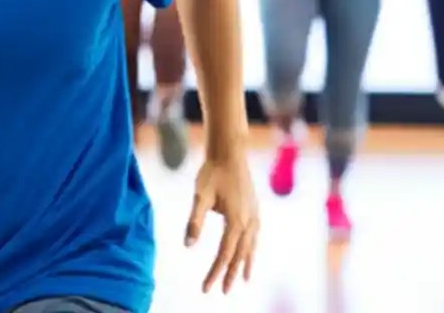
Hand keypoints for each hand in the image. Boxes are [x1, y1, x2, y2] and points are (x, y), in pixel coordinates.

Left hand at [186, 152, 258, 293]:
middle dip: (230, 274)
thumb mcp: (200, 197)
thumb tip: (188, 245)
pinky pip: (255, 235)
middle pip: (239, 255)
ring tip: (243, 279)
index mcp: (236, 221)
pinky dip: (252, 247)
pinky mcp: (255, 208)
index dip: (215, 273)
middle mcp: (249, 221)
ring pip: (251, 246)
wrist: (229, 152)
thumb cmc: (212, 172)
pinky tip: (249, 250)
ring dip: (246, 264)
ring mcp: (254, 215)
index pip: (224, 255)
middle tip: (223, 291)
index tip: (206, 289)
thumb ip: (194, 221)